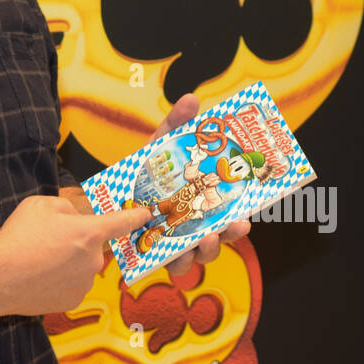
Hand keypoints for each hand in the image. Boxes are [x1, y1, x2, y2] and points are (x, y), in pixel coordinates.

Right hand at [0, 195, 150, 315]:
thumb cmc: (18, 238)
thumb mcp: (40, 205)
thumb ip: (65, 207)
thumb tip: (73, 219)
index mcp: (90, 232)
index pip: (123, 222)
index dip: (136, 216)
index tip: (147, 215)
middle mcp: (94, 259)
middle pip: (91, 245)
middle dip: (76, 241)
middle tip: (47, 241)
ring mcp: (85, 283)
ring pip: (81, 266)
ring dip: (67, 262)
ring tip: (37, 261)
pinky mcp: (73, 301)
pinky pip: (72, 284)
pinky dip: (59, 280)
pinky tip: (39, 277)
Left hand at [151, 93, 250, 275]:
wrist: (111, 193)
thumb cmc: (145, 171)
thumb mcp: (160, 145)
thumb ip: (176, 124)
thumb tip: (191, 99)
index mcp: (205, 199)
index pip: (231, 209)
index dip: (244, 211)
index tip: (252, 209)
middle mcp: (197, 224)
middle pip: (224, 234)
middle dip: (233, 232)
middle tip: (239, 224)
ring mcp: (179, 241)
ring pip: (202, 253)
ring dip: (209, 249)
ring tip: (208, 237)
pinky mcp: (158, 254)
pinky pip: (173, 264)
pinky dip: (177, 260)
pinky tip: (177, 253)